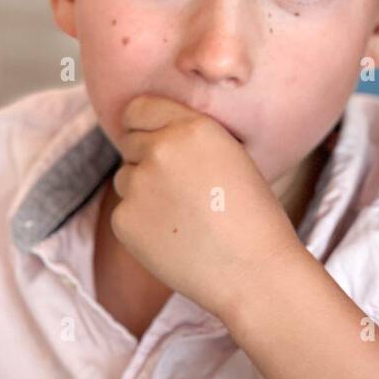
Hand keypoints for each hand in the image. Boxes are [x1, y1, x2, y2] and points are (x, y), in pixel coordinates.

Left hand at [110, 94, 302, 321]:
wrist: (252, 270)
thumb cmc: (254, 215)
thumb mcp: (232, 156)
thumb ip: (191, 139)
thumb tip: (157, 137)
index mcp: (193, 127)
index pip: (140, 108)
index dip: (144, 123)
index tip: (150, 136)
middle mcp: (160, 149)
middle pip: (131, 142)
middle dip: (147, 158)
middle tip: (178, 187)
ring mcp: (138, 185)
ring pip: (125, 178)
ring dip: (144, 190)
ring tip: (183, 215)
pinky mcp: (124, 220)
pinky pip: (124, 212)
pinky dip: (142, 223)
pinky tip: (174, 236)